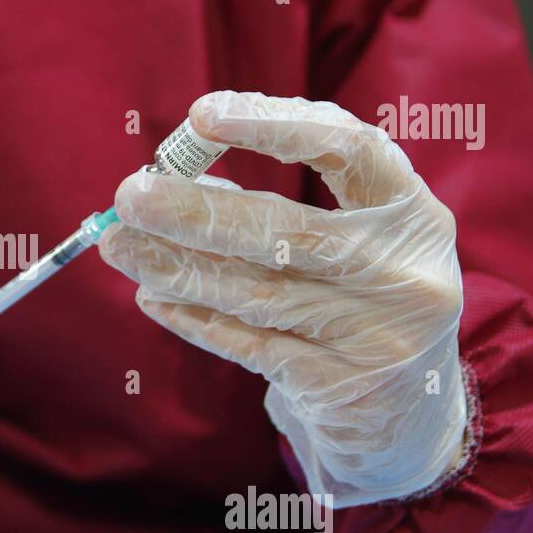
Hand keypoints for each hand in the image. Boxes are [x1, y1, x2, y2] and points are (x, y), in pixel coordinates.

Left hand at [100, 92, 467, 506]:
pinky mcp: (337, 386)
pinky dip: (194, 318)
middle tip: (130, 196)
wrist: (407, 417)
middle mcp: (402, 271)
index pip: (348, 147)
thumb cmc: (361, 304)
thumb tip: (174, 181)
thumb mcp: (348, 244)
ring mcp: (376, 334)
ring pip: (255, 291)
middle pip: (286, 230)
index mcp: (412, 213)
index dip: (274, 123)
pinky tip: (153, 296)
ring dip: (175, 265)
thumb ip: (276, 210)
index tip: (201, 115)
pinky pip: (248, 344)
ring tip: (119, 245)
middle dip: (196, 211)